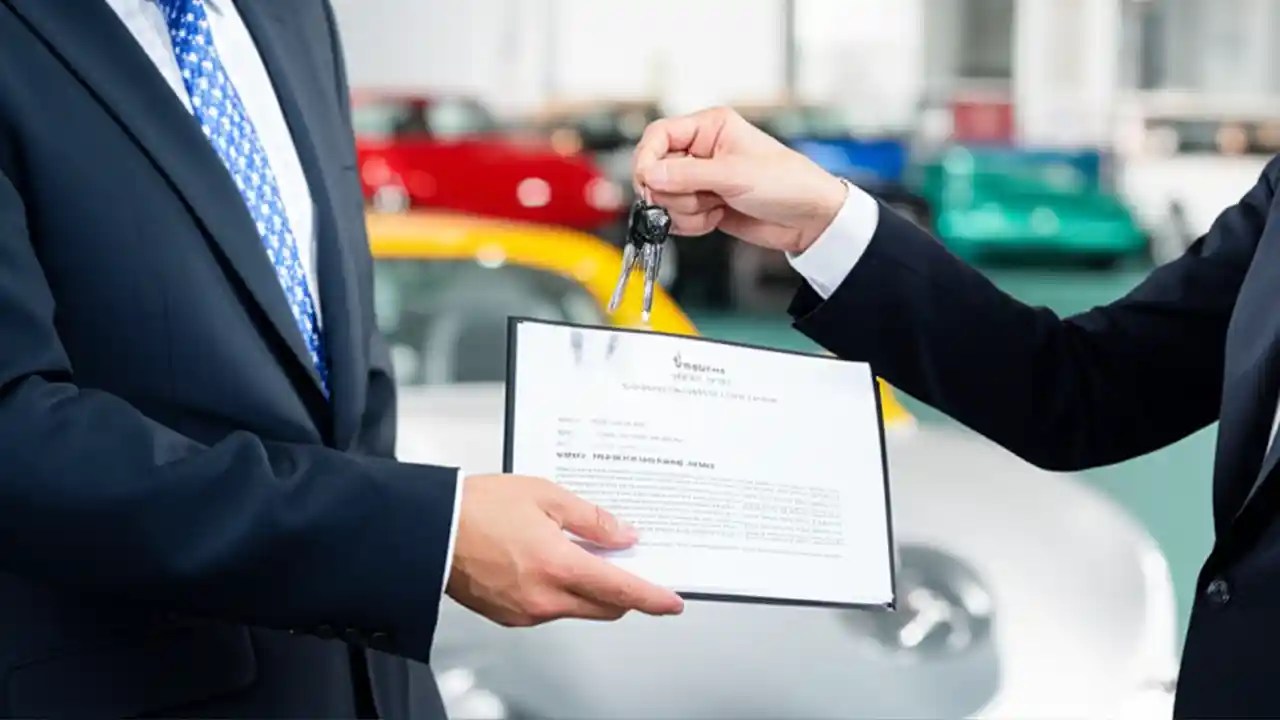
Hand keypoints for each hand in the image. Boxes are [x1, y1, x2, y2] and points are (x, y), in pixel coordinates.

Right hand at [446, 474, 684, 625]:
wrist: (429, 530)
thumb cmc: (477, 508)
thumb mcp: (545, 496)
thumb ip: (592, 519)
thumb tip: (623, 535)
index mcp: (559, 567)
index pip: (621, 591)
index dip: (652, 598)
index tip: (672, 601)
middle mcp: (545, 598)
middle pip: (605, 608)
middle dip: (623, 593)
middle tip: (628, 565)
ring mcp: (526, 612)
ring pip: (577, 608)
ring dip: (588, 589)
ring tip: (577, 552)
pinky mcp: (509, 617)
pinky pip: (549, 609)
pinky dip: (560, 591)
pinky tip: (549, 563)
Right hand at [633, 106, 847, 253]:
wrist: (809, 219)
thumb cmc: (787, 183)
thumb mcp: (734, 175)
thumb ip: (687, 175)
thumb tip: (649, 175)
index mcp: (710, 127)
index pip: (659, 134)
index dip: (647, 158)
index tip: (648, 181)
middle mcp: (701, 151)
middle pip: (656, 171)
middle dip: (674, 192)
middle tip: (701, 196)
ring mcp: (701, 180)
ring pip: (665, 198)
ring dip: (686, 210)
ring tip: (716, 206)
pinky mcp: (703, 204)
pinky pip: (677, 217)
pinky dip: (691, 224)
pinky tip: (716, 217)